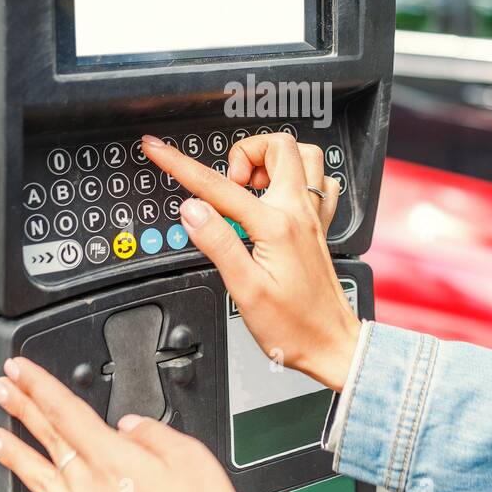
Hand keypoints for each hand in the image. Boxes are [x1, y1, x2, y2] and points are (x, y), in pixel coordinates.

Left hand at [0, 356, 249, 491]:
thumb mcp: (193, 460)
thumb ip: (155, 435)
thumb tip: (132, 424)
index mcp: (116, 462)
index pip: (66, 413)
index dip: (39, 386)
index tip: (18, 369)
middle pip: (49, 440)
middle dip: (22, 409)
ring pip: (40, 482)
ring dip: (14, 456)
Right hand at [143, 132, 360, 390]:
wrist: (332, 345)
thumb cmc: (293, 327)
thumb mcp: (245, 290)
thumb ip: (218, 242)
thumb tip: (192, 208)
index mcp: (276, 226)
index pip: (218, 186)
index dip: (180, 164)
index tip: (159, 150)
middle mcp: (299, 213)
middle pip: (278, 146)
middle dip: (244, 152)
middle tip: (227, 183)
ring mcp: (313, 217)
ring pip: (303, 157)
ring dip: (273, 160)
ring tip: (251, 186)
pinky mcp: (319, 228)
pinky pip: (318, 182)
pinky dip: (298, 178)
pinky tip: (280, 197)